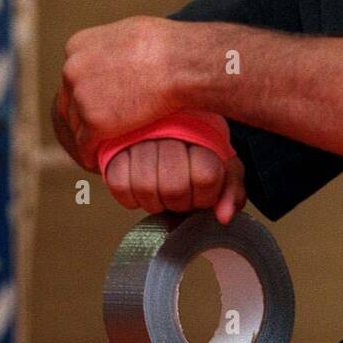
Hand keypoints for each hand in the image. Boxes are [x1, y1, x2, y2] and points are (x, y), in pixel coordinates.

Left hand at [58, 16, 193, 164]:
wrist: (180, 63)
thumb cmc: (167, 45)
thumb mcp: (129, 32)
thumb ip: (112, 47)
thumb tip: (117, 55)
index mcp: (78, 46)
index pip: (72, 76)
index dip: (87, 93)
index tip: (99, 105)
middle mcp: (72, 70)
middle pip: (69, 101)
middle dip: (83, 116)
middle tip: (99, 129)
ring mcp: (81, 97)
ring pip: (76, 126)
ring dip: (87, 137)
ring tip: (100, 147)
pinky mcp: (94, 123)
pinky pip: (85, 146)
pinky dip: (91, 155)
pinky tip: (100, 162)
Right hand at [103, 138, 246, 223]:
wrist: (165, 125)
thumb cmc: (198, 150)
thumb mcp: (223, 165)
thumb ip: (231, 190)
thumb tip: (224, 216)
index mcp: (201, 133)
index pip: (205, 176)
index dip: (204, 196)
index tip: (202, 193)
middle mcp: (168, 131)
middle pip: (174, 187)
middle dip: (180, 202)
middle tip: (181, 194)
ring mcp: (137, 139)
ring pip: (146, 189)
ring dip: (156, 201)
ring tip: (161, 190)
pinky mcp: (112, 150)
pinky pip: (119, 187)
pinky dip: (132, 197)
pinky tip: (141, 187)